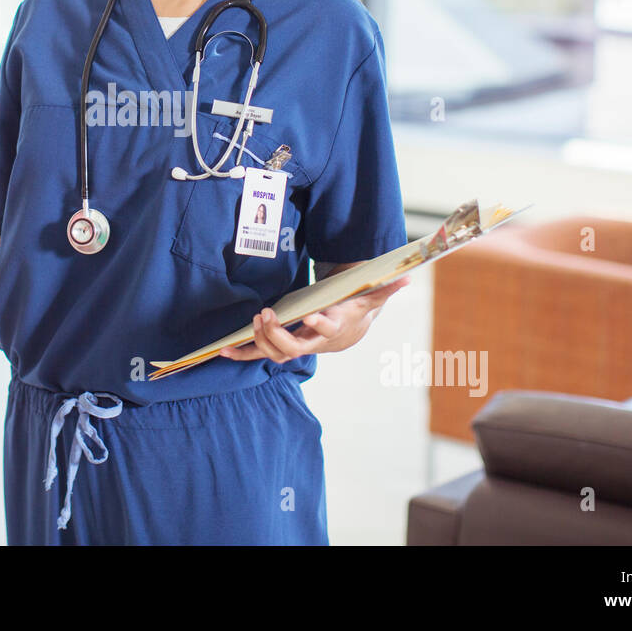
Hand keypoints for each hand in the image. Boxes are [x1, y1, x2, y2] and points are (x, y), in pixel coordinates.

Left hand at [218, 276, 409, 363]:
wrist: (345, 332)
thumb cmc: (352, 310)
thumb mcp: (368, 297)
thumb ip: (385, 287)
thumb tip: (409, 275)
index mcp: (331, 328)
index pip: (326, 329)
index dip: (319, 324)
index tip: (311, 315)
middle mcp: (312, 342)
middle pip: (292, 348)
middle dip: (276, 334)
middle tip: (266, 314)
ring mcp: (295, 346)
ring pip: (274, 353)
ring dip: (259, 340)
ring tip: (254, 320)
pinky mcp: (279, 347)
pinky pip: (258, 354)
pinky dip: (241, 354)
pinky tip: (222, 352)